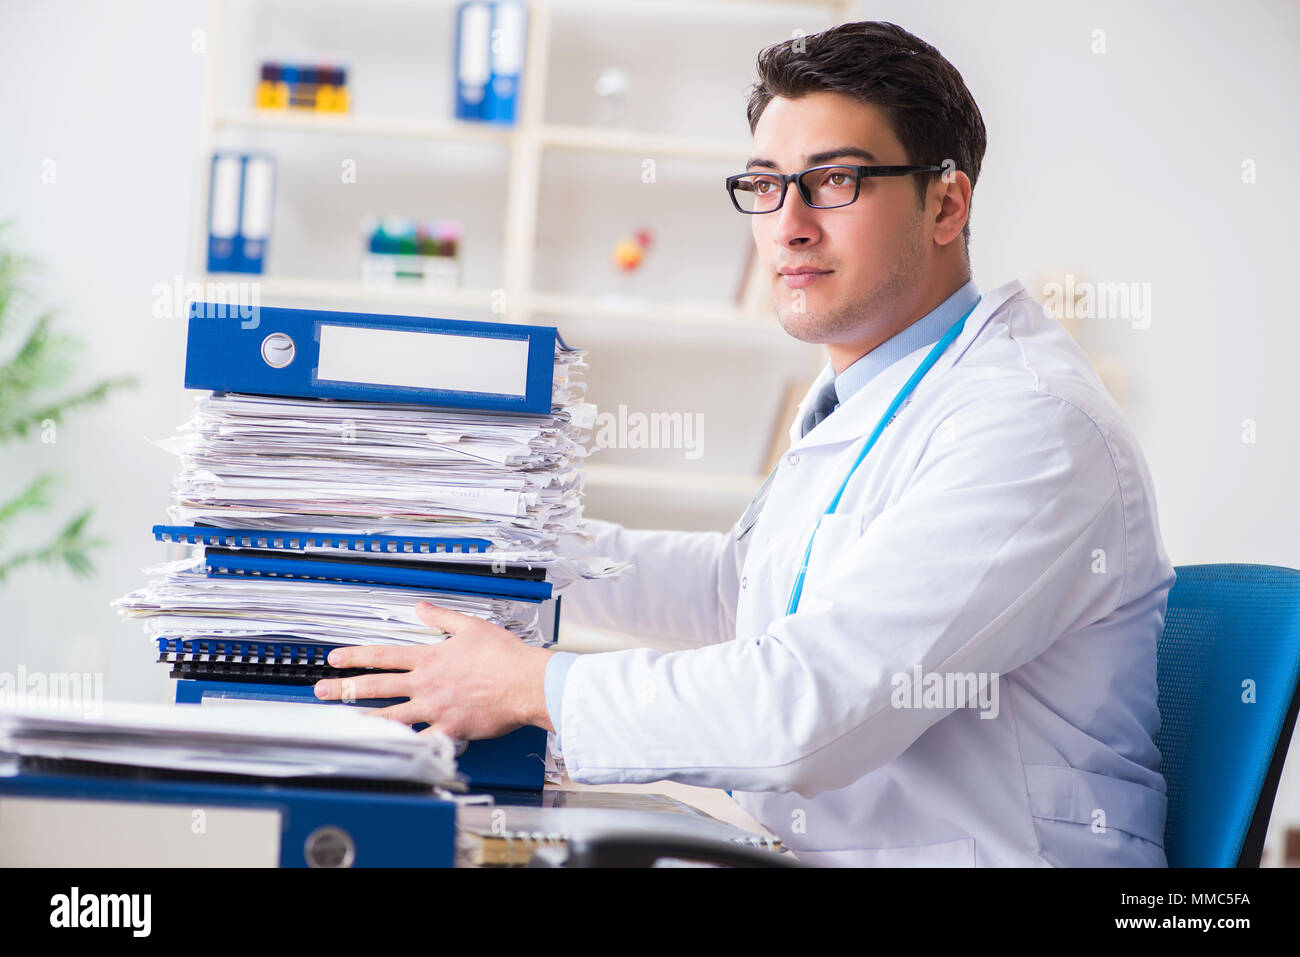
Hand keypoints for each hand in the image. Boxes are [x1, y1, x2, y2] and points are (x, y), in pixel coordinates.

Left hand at [313, 601, 555, 738]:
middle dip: (345, 687)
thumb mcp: (472, 626)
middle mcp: (427, 683)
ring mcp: (435, 708)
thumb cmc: (506, 658)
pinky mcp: (449, 728)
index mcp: (430, 658)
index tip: (335, 659)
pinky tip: (387, 750)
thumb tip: (421, 607)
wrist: (527, 683)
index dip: (355, 656)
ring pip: (390, 716)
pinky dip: (404, 746)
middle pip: (377, 685)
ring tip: (342, 720)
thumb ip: (442, 617)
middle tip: (322, 690)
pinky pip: (421, 740)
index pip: (383, 655)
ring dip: (363, 718)